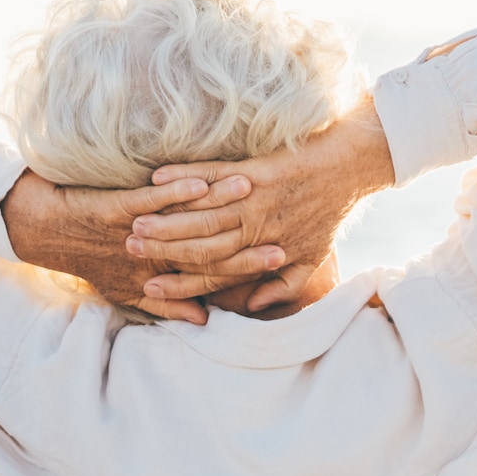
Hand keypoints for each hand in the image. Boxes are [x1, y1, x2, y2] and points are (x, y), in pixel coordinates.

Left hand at [0, 170, 283, 323]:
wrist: (35, 231)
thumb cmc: (84, 258)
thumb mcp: (126, 288)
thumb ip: (168, 303)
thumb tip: (200, 320)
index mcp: (156, 278)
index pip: (210, 275)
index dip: (246, 269)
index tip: (279, 259)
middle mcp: (148, 260)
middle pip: (205, 253)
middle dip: (245, 245)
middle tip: (281, 236)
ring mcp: (132, 235)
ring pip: (181, 225)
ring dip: (217, 207)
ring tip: (252, 192)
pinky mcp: (113, 210)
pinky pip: (149, 201)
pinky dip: (177, 191)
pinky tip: (203, 179)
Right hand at [128, 97, 394, 317]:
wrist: (347, 170)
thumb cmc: (327, 215)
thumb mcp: (310, 260)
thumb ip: (280, 286)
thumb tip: (252, 306)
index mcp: (264, 253)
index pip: (216, 276)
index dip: (181, 286)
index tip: (149, 291)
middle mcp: (256, 230)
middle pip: (201, 247)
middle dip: (162, 253)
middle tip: (128, 255)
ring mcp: (254, 199)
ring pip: (202, 215)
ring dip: (166, 220)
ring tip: (134, 224)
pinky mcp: (255, 169)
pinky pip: (213, 174)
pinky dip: (185, 177)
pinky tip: (158, 177)